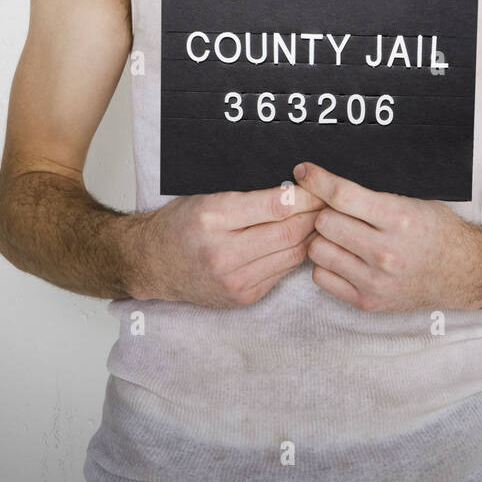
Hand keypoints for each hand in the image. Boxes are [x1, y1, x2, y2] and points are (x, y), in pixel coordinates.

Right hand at [133, 182, 325, 307]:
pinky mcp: (243, 296)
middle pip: (290, 232)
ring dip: (310, 236)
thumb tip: (297, 191)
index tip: (319, 186)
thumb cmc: (179, 224)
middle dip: (315, 214)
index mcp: (213, 218)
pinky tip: (299, 241)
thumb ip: (251, 197)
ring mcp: (235, 280)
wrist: (152, 264)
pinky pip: (282, 272)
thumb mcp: (209, 197)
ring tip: (320, 220)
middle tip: (329, 202)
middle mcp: (224, 253)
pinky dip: (295, 254)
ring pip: (292, 254)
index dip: (306, 195)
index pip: (277, 206)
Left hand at [292, 161, 481, 312]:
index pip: (342, 195)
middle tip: (334, 210)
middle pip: (324, 222)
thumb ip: (371, 196)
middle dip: (324, 211)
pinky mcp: (367, 301)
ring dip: (323, 238)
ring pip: (318, 250)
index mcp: (399, 219)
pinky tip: (342, 256)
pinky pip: (321, 277)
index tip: (304, 172)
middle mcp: (386, 252)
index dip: (317, 180)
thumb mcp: (411, 202)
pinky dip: (326, 264)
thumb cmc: (437, 233)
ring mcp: (375, 280)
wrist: (461, 272)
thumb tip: (323, 182)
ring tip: (340, 235)